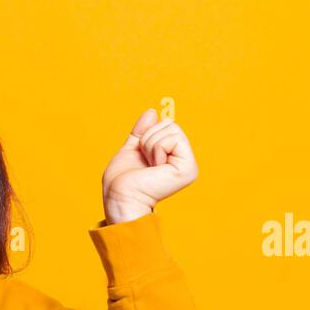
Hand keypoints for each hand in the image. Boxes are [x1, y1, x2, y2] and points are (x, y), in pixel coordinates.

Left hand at [101, 108, 198, 222]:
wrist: (120, 198)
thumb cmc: (121, 181)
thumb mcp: (131, 149)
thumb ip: (142, 131)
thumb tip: (153, 111)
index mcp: (172, 156)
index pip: (165, 124)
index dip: (146, 135)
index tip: (141, 156)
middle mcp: (183, 160)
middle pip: (169, 123)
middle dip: (148, 138)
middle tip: (145, 162)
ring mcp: (188, 164)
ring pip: (171, 128)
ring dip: (150, 145)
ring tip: (149, 166)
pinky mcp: (189, 168)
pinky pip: (172, 138)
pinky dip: (156, 149)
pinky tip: (155, 168)